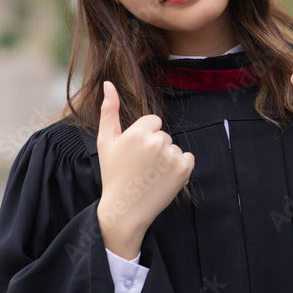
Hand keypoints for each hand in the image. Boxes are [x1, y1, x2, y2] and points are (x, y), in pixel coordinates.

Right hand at [95, 81, 193, 259]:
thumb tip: (108, 83)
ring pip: (174, 147)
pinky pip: (187, 158)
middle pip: (163, 134)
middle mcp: (156, 142)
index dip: (144, 136)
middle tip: (140, 167)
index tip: (134, 153)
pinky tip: (163, 178)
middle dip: (154, 147)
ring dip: (166, 158)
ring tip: (150, 175)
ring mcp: (171, 157)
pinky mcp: (184, 171)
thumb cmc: (113, 174)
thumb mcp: (105, 141)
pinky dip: (178, 167)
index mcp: (137, 132)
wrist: (125, 209)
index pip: (153, 122)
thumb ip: (109, 110)